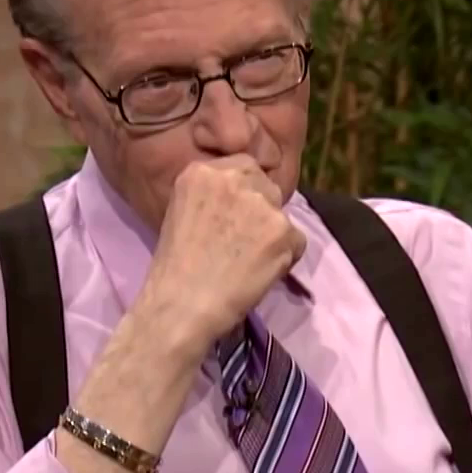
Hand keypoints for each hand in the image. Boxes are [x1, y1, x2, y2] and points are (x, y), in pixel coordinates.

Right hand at [133, 155, 306, 359]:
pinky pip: (297, 241)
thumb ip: (212, 196)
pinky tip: (260, 274)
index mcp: (201, 171)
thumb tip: (243, 201)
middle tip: (244, 242)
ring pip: (281, 213)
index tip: (234, 217)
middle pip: (265, 185)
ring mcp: (261, 203)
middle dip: (260, 209)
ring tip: (249, 262)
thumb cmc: (174, 268)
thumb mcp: (181, 211)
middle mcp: (233, 178)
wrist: (182, 305)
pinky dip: (285, 258)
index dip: (243, 193)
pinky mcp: (284, 230)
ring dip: (273, 234)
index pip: (242, 167)